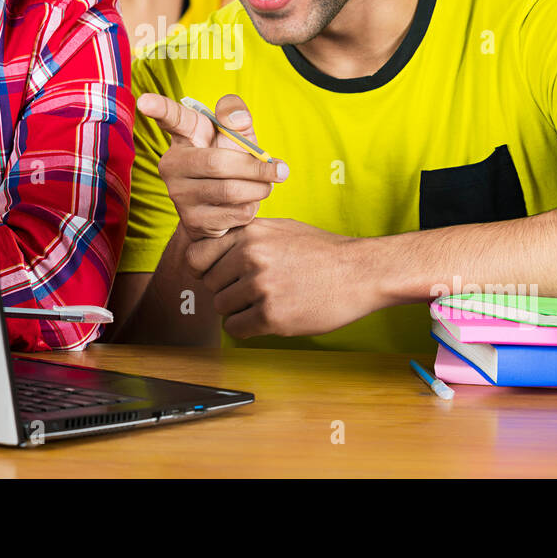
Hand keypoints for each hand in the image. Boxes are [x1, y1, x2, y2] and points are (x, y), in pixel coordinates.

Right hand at [137, 92, 286, 241]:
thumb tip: (237, 121)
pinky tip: (248, 203)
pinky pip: (234, 214)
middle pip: (218, 163)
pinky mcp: (191, 221)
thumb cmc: (229, 158)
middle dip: (255, 168)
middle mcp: (172, 163)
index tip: (144, 101)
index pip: (170, 117)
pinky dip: (252, 207)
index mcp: (184, 134)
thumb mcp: (235, 132)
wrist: (222, 207)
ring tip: (266, 185)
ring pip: (229, 191)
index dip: (157, 107)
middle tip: (281, 170)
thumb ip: (236, 114)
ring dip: (259, 188)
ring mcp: (177, 194)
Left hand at [184, 218, 378, 338]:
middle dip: (227, 290)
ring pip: (222, 307)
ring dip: (238, 310)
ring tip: (265, 303)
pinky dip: (248, 328)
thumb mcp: (281, 228)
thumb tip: (214, 246)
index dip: (205, 269)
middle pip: (209, 284)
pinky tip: (269, 318)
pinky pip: (236, 328)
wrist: (359, 272)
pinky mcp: (271, 315)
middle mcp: (250, 256)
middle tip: (251, 292)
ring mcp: (260, 286)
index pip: (197, 255)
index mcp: (249, 233)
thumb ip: (247, 235)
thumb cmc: (323, 251)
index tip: (218, 276)